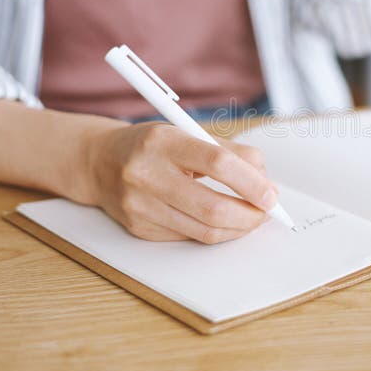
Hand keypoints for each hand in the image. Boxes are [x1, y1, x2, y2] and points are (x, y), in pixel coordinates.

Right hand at [80, 122, 276, 243]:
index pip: (217, 163)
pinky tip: (222, 221)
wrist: (99, 162)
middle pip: (212, 206)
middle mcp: (147, 174)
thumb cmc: (154, 146)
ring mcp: (140, 206)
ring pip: (203, 230)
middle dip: (249, 215)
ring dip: (237, 228)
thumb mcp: (189, 133)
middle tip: (265, 211)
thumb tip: (266, 183)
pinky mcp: (139, 229)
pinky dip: (213, 231)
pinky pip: (189, 237)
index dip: (251, 182)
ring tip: (250, 218)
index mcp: (164, 142)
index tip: (271, 194)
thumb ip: (231, 153)